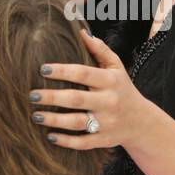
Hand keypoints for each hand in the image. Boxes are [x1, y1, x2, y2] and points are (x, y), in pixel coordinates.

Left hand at [30, 30, 153, 149]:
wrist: (142, 122)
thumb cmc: (122, 89)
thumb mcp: (116, 68)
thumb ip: (100, 50)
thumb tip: (81, 32)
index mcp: (110, 81)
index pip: (83, 73)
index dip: (62, 71)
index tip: (42, 69)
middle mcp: (109, 102)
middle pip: (76, 99)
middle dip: (52, 97)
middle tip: (32, 95)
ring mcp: (107, 123)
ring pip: (77, 122)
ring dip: (54, 120)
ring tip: (35, 115)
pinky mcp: (104, 140)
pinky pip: (83, 142)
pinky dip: (66, 141)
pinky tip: (50, 136)